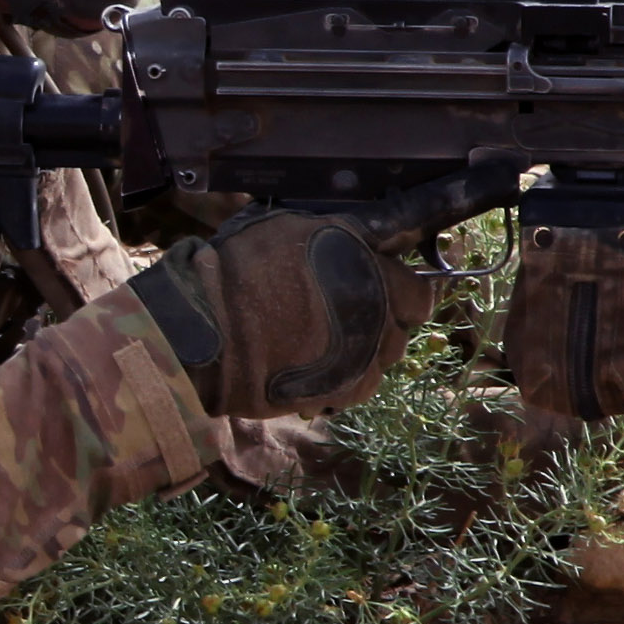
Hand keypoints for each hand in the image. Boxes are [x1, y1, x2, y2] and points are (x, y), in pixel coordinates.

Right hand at [125, 211, 430, 418]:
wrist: (205, 328)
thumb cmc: (241, 269)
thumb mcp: (292, 228)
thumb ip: (342, 235)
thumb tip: (370, 236)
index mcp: (371, 274)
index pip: (418, 293)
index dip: (399, 289)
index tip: (379, 287)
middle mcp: (376, 321)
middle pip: (400, 330)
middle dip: (381, 321)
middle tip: (344, 312)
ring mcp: (358, 363)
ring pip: (379, 363)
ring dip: (362, 353)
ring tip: (324, 341)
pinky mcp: (335, 396)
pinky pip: (354, 389)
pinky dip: (341, 379)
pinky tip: (312, 366)